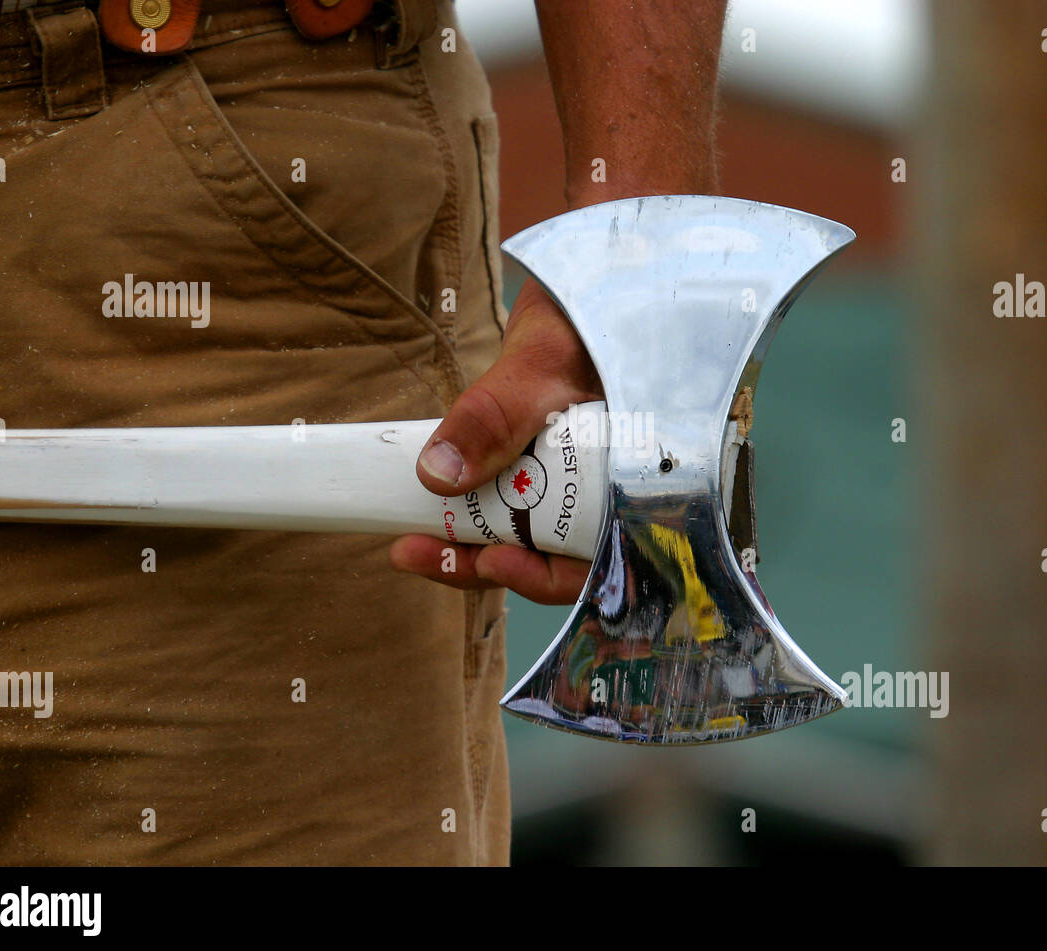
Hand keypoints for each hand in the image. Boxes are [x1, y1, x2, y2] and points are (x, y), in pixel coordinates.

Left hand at [387, 278, 601, 603]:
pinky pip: (514, 497)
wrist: (604, 277)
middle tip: (414, 551)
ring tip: (411, 539)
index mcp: (635, 484)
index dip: (540, 576)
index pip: (595, 563)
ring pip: (528, 533)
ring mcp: (581, 479)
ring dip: (470, 537)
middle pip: (552, 557)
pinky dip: (476, 502)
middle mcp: (613, 493)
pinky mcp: (551, 461)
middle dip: (482, 560)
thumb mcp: (546, 359)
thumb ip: (499, 414)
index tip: (487, 561)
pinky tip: (439, 494)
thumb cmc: (601, 313)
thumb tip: (439, 474)